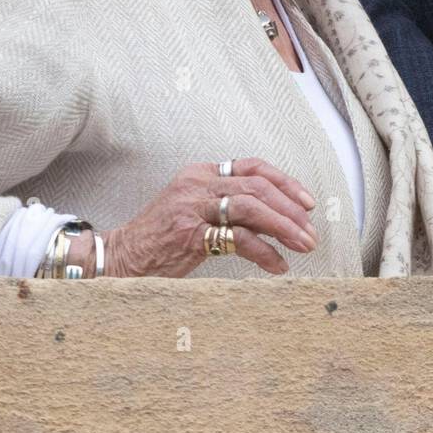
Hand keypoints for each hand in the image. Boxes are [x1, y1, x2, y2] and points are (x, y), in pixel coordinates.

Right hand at [96, 158, 318, 277]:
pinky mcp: (190, 233)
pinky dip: (264, 252)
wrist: (121, 258)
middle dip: (291, 209)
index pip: (253, 166)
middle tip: (311, 232)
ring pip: (251, 207)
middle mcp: (198, 183)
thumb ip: (230, 208)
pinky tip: (278, 266)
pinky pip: (238, 239)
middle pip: (257, 186)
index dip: (285, 182)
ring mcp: (192, 206)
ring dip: (284, 227)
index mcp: (201, 173)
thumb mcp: (196, 212)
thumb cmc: (162, 239)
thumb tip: (278, 218)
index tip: (308, 202)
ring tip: (303, 246)